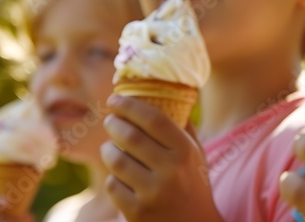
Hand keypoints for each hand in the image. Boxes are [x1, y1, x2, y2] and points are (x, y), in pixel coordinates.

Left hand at [101, 94, 223, 221]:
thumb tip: (166, 95)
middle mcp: (171, 171)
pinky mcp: (137, 212)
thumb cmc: (194, 185)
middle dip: (113, 124)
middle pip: (131, 136)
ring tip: (109, 148)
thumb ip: (183, 128)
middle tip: (109, 120)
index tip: (115, 99)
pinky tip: (118, 175)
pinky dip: (112, 178)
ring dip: (108, 150)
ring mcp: (153, 193)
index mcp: (185, 152)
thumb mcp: (196, 156)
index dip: (130, 105)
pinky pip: (112, 185)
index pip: (154, 119)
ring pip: (117, 161)